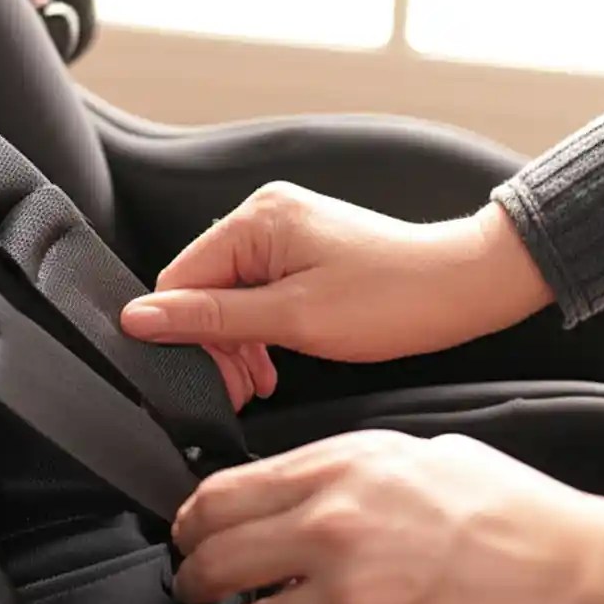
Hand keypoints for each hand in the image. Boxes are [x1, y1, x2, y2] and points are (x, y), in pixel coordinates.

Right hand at [120, 182, 552, 408]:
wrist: (461, 288)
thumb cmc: (393, 299)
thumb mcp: (293, 318)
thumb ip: (212, 319)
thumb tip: (142, 317)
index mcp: (256, 220)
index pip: (180, 279)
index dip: (185, 335)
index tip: (211, 378)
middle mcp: (265, 216)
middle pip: (203, 288)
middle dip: (215, 344)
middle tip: (240, 388)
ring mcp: (286, 232)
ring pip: (230, 296)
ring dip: (238, 343)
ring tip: (260, 380)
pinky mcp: (304, 251)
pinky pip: (259, 292)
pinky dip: (260, 330)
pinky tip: (272, 362)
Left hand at [171, 431, 603, 603]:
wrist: (568, 563)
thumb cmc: (504, 508)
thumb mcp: (416, 455)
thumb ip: (343, 469)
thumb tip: (294, 489)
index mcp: (342, 465)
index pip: (222, 494)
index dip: (192, 523)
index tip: (192, 537)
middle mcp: (332, 521)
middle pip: (214, 556)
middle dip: (194, 578)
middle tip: (197, 586)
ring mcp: (346, 589)